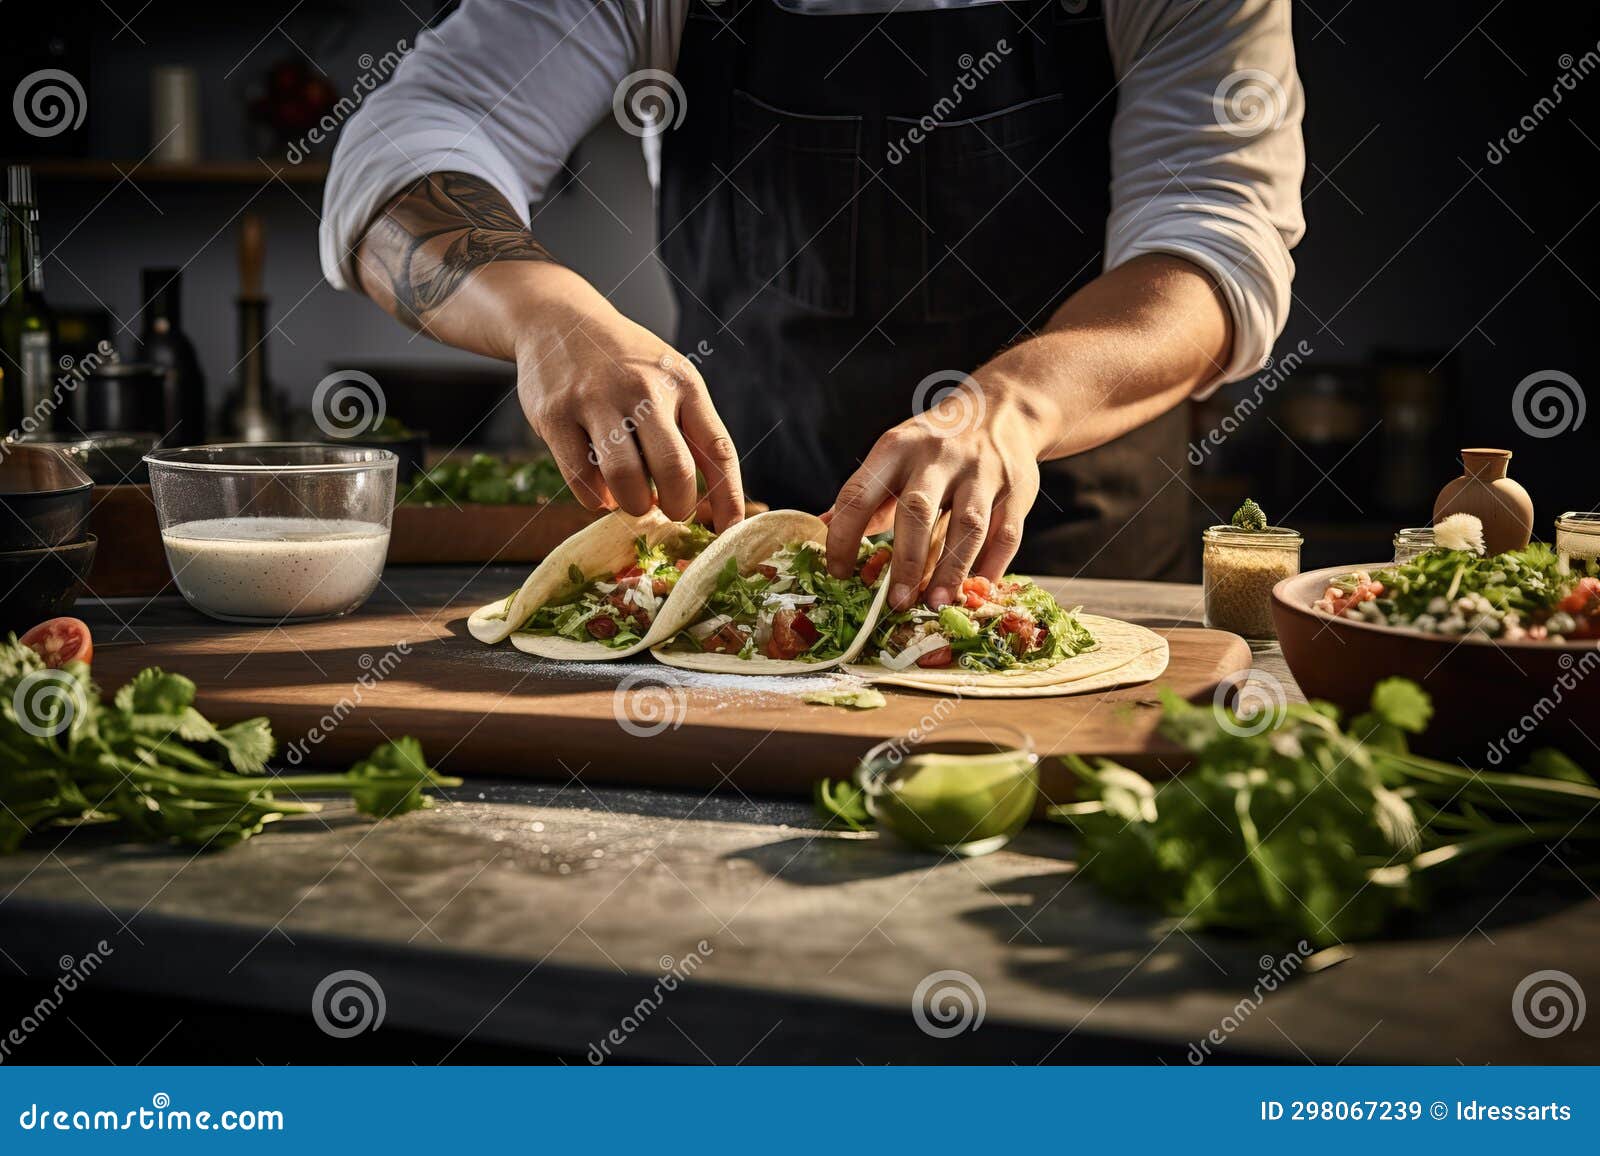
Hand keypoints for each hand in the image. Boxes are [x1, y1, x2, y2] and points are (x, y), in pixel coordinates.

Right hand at [515, 303, 744, 530]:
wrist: (557, 320)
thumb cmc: (625, 364)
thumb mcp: (669, 379)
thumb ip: (690, 430)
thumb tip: (712, 504)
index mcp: (682, 383)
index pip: (717, 448)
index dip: (728, 496)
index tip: (729, 529)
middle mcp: (642, 388)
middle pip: (674, 469)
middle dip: (677, 506)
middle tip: (670, 510)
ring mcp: (596, 400)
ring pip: (626, 480)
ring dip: (634, 504)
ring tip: (633, 499)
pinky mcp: (555, 415)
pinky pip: (583, 481)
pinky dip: (596, 499)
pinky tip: (600, 489)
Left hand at [824, 375, 1043, 611]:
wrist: (1000, 408)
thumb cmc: (934, 444)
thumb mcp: (894, 455)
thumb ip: (866, 494)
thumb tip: (823, 527)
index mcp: (896, 447)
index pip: (860, 493)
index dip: (845, 536)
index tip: (839, 573)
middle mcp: (939, 456)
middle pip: (917, 509)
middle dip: (904, 560)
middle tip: (895, 602)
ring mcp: (982, 472)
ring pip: (968, 525)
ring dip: (951, 569)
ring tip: (936, 603)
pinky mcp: (1016, 489)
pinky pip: (1006, 534)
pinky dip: (992, 566)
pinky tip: (976, 590)